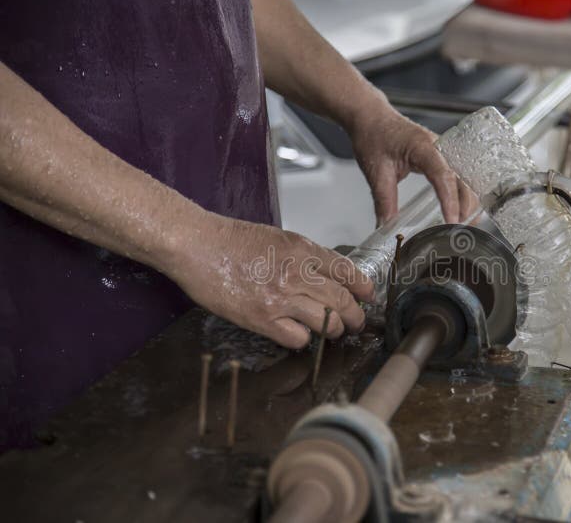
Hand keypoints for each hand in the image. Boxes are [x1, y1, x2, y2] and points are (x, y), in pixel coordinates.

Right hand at [168, 213, 373, 348]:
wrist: (196, 245)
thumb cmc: (230, 240)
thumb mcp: (277, 237)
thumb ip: (303, 256)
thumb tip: (325, 276)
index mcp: (302, 249)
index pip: (346, 271)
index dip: (363, 287)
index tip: (367, 296)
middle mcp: (297, 273)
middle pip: (343, 301)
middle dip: (355, 316)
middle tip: (357, 322)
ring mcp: (281, 297)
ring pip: (327, 322)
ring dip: (334, 330)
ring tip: (332, 332)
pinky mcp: (262, 318)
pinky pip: (298, 338)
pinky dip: (302, 339)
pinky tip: (297, 333)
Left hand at [348, 100, 478, 225]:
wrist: (371, 117)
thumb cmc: (374, 135)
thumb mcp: (376, 171)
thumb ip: (383, 201)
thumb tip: (386, 227)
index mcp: (423, 147)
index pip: (443, 176)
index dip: (449, 201)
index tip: (451, 221)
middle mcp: (440, 147)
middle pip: (462, 179)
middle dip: (465, 206)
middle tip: (459, 231)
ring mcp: (443, 151)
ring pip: (465, 179)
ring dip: (467, 201)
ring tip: (463, 224)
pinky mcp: (441, 157)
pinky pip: (459, 176)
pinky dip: (462, 194)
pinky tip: (460, 209)